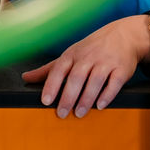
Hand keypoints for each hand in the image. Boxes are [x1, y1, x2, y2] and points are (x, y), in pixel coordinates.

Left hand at [22, 14, 149, 116]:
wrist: (124, 35)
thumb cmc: (92, 48)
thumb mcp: (70, 54)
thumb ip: (49, 69)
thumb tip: (25, 78)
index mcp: (72, 55)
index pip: (59, 70)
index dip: (51, 85)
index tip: (46, 101)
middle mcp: (88, 57)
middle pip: (76, 77)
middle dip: (68, 97)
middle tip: (62, 113)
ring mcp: (105, 62)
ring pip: (94, 81)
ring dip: (86, 99)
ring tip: (79, 113)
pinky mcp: (121, 69)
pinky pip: (114, 83)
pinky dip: (107, 95)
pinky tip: (100, 106)